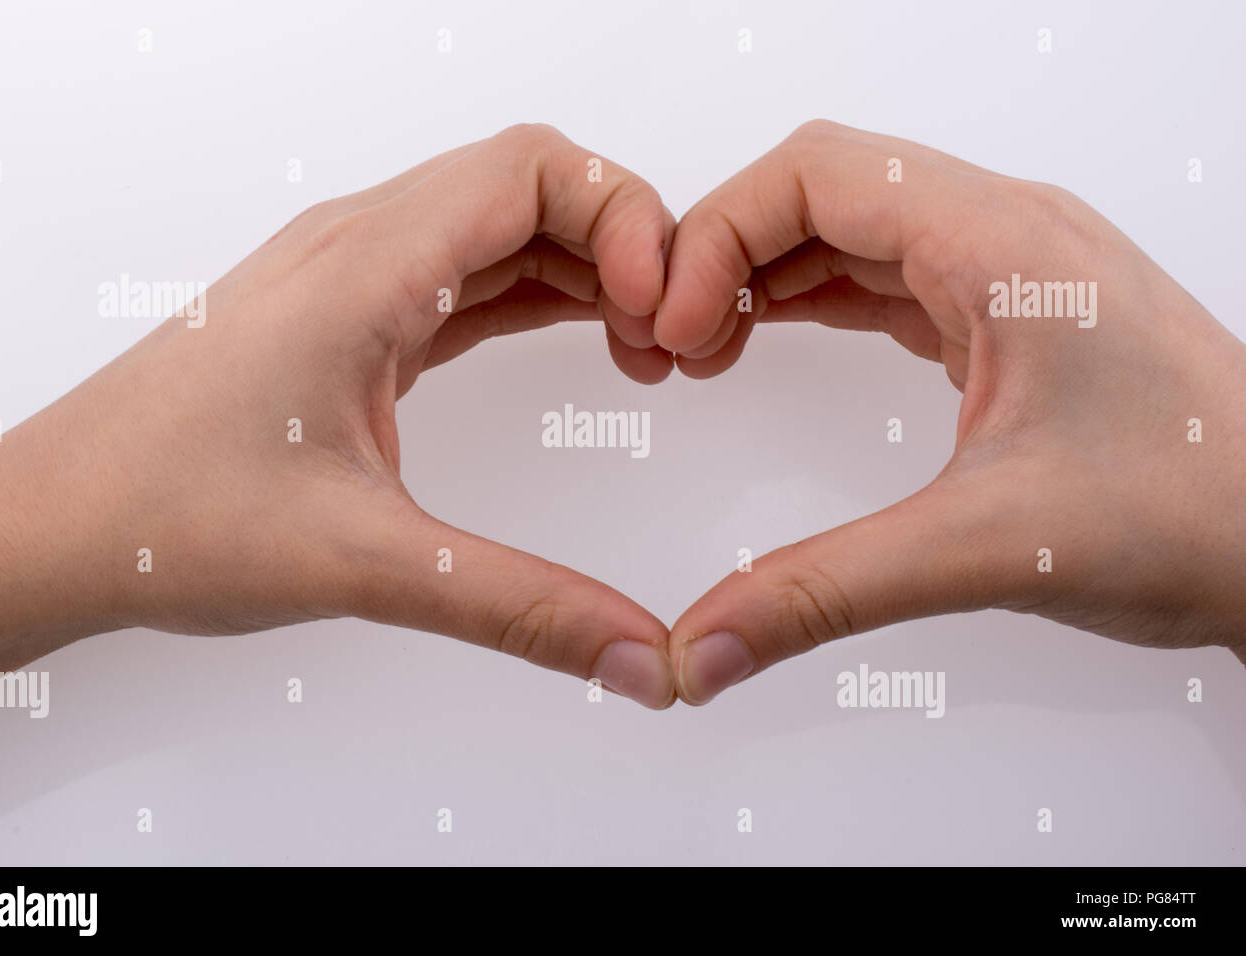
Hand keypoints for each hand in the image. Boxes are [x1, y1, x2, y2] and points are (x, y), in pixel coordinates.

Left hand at [0, 125, 677, 708]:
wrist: (53, 525)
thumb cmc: (162, 514)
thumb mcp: (364, 563)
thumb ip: (516, 606)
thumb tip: (636, 652)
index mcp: (364, 268)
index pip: (533, 169)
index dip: (625, 218)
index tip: (661, 311)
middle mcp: (357, 249)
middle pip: (530, 183)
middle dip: (623, 243)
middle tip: (671, 334)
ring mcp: (350, 279)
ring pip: (499, 226)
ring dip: (584, 268)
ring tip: (644, 346)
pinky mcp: (347, 320)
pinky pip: (465, 273)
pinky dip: (537, 293)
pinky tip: (578, 336)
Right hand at [655, 120, 1245, 704]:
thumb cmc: (1199, 511)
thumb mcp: (986, 548)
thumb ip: (823, 594)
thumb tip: (699, 645)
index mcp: (1005, 245)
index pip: (819, 172)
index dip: (718, 234)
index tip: (672, 323)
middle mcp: (1007, 235)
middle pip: (823, 187)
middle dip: (726, 251)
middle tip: (668, 339)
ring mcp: (1010, 270)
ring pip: (851, 226)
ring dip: (764, 274)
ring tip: (699, 346)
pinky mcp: (1009, 314)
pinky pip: (886, 272)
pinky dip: (812, 298)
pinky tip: (771, 337)